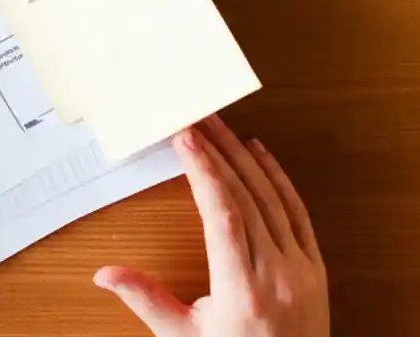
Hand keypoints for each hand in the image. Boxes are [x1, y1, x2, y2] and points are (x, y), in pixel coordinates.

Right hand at [94, 114, 328, 336]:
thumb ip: (146, 300)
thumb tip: (103, 274)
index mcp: (242, 292)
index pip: (222, 215)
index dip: (203, 171)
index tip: (186, 140)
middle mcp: (277, 275)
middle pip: (246, 197)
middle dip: (218, 152)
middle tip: (196, 120)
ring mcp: (301, 270)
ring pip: (272, 198)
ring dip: (244, 158)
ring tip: (221, 128)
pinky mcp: (316, 269)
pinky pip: (297, 212)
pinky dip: (279, 179)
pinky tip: (260, 156)